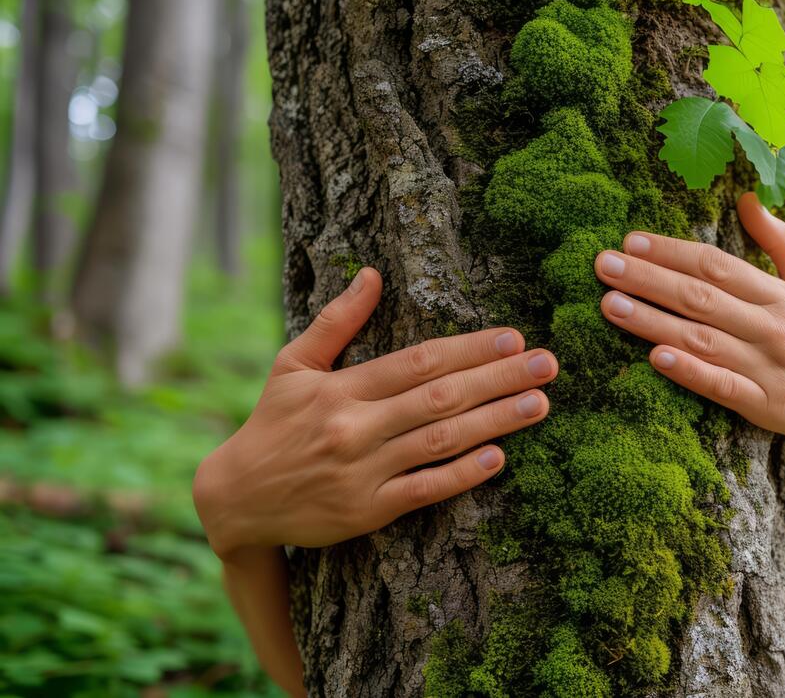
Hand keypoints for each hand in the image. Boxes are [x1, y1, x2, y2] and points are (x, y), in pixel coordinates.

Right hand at [193, 268, 557, 559]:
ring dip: (496, 422)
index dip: (469, 350)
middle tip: (547, 365)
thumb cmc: (272, 424)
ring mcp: (363, 472)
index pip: (418, 362)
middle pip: (440, 398)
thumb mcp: (293, 365)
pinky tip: (499, 456)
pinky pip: (424, 490)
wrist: (235, 498)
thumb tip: (372, 274)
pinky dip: (462, 474)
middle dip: (499, 380)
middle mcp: (354, 428)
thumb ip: (336, 321)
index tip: (514, 338)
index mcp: (340, 388)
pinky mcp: (367, 512)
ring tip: (540, 404)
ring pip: (440, 442)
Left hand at [595, 193, 784, 451]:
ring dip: (652, 322)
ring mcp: (770, 368)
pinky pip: (723, 388)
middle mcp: (774, 327)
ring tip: (610, 306)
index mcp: (782, 295)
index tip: (631, 242)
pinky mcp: (769, 407)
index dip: (671, 252)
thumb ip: (780, 240)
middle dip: (647, 279)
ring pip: (702, 340)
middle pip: (700, 298)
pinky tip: (655, 358)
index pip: (716, 266)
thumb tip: (747, 197)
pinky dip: (690, 372)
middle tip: (602, 266)